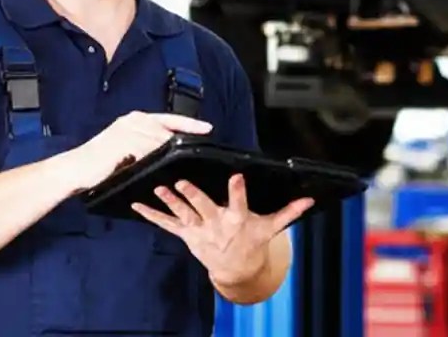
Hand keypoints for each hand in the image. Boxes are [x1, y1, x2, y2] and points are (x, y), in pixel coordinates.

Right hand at [62, 111, 212, 191]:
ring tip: (183, 170)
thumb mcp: (126, 145)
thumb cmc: (100, 161)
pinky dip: (157, 163)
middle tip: (199, 158)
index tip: (209, 129)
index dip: (190, 125)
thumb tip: (168, 149)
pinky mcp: (126, 143)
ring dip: (171, 158)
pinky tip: (164, 172)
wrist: (76, 168)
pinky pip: (149, 153)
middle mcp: (135, 120)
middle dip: (182, 145)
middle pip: (168, 132)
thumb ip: (146, 143)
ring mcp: (130, 131)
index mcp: (136, 118)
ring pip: (161, 144)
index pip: (170, 118)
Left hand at [132, 174, 313, 287]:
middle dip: (193, 195)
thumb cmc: (253, 243)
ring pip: (183, 213)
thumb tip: (309, 199)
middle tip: (182, 181)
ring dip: (170, 201)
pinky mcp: (187, 235)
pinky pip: (167, 224)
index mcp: (238, 219)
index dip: (237, 189)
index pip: (239, 201)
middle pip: (204, 207)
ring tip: (158, 188)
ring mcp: (199, 230)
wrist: (236, 271)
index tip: (236, 175)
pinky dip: (152, 215)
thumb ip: (289, 211)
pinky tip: (138, 204)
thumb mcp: (271, 228)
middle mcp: (217, 224)